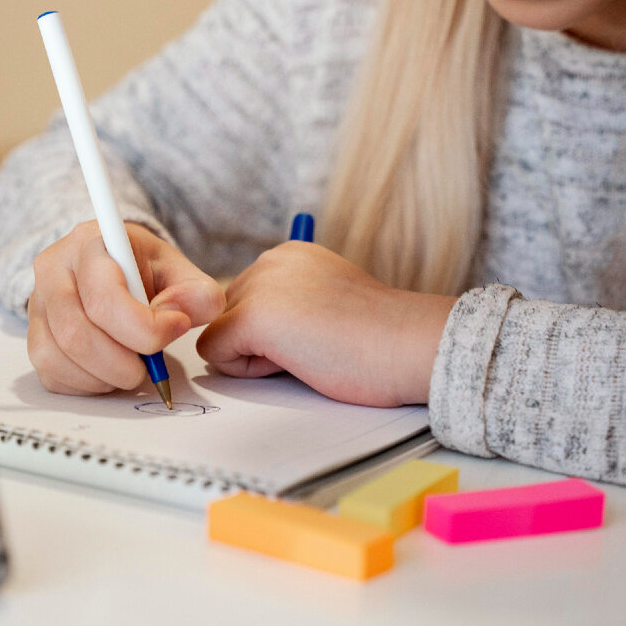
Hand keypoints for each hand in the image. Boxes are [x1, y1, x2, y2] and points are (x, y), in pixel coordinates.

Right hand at [27, 221, 224, 395]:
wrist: (111, 267)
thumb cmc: (144, 269)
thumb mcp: (178, 269)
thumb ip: (195, 292)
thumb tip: (180, 318)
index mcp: (89, 244)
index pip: (105, 298)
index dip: (144, 328)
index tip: (176, 330)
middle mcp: (53, 269)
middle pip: (77, 334)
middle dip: (123, 363)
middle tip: (150, 366)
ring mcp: (36, 304)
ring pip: (60, 358)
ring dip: (105, 377)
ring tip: (130, 366)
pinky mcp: (32, 335)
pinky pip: (51, 375)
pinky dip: (87, 385)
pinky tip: (108, 370)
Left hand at [196, 242, 456, 406]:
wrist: (409, 344)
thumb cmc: (379, 337)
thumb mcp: (325, 302)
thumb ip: (289, 304)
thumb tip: (249, 332)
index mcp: (289, 254)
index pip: (247, 301)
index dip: (277, 332)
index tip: (323, 331)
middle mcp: (269, 260)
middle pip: (228, 317)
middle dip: (260, 342)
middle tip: (318, 344)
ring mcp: (258, 286)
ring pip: (220, 334)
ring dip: (256, 356)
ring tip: (310, 350)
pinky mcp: (251, 317)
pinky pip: (216, 355)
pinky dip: (249, 371)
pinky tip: (297, 359)